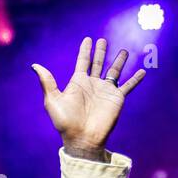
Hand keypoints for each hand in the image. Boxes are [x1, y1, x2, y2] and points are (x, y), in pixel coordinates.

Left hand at [33, 36, 144, 159]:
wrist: (82, 138)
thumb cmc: (66, 122)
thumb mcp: (53, 100)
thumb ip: (47, 82)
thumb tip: (35, 66)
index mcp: (78, 82)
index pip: (83, 61)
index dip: (85, 50)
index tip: (88, 39)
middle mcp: (93, 84)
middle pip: (98, 63)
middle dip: (100, 52)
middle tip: (103, 40)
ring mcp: (105, 90)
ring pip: (114, 71)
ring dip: (119, 61)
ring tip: (124, 50)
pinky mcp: (117, 98)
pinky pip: (128, 86)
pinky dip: (135, 79)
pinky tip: (142, 72)